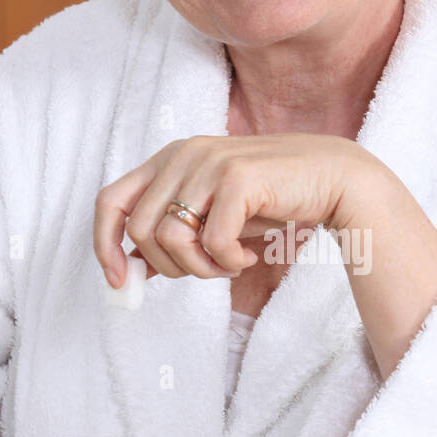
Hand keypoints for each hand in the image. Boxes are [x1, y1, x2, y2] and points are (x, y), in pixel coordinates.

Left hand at [93, 132, 371, 284]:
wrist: (331, 179)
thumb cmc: (271, 200)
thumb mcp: (212, 216)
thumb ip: (173, 232)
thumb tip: (130, 266)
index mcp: (169, 159)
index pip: (111, 201)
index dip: (105, 245)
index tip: (120, 282)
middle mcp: (183, 155)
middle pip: (142, 231)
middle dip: (171, 267)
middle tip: (206, 272)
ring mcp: (209, 162)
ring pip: (172, 239)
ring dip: (200, 268)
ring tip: (229, 264)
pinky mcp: (237, 178)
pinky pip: (212, 242)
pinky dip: (227, 262)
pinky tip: (248, 256)